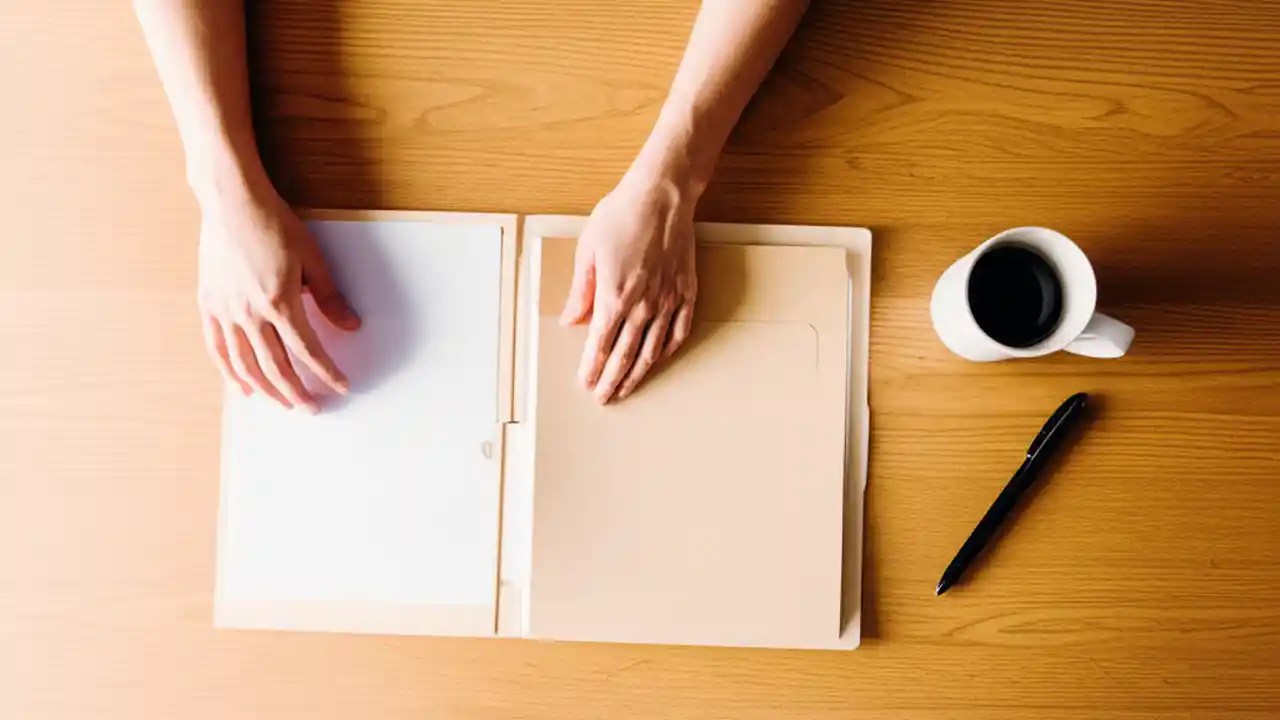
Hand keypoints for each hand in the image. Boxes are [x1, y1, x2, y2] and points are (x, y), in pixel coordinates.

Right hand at [196, 184, 358, 411]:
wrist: (231, 202)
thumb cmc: (274, 224)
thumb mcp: (311, 258)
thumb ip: (330, 297)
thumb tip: (351, 325)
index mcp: (280, 302)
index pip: (308, 350)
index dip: (327, 372)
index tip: (341, 386)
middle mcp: (250, 313)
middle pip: (275, 366)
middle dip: (296, 392)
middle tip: (312, 407)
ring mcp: (225, 311)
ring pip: (245, 364)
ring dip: (266, 389)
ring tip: (283, 402)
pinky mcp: (208, 304)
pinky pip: (217, 348)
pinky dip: (229, 372)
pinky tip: (242, 388)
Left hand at [559, 177, 697, 403]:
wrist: (662, 195)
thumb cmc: (621, 216)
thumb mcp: (587, 251)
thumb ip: (581, 291)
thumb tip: (570, 320)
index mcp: (614, 296)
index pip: (599, 344)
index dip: (592, 368)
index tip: (586, 384)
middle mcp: (643, 306)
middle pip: (625, 355)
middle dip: (612, 380)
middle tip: (604, 397)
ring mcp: (668, 300)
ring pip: (652, 349)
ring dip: (638, 372)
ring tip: (628, 388)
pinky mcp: (686, 291)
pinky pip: (679, 330)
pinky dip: (668, 349)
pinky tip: (660, 358)